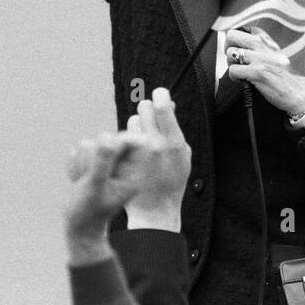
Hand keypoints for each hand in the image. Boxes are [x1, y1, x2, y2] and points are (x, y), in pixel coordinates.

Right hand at [65, 132, 143, 264]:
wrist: (77, 227)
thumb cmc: (89, 212)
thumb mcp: (96, 187)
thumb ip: (102, 162)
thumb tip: (108, 138)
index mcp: (132, 172)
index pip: (134, 143)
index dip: (120, 139)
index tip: (105, 145)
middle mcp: (121, 166)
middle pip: (110, 139)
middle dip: (95, 154)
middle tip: (90, 175)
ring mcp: (106, 164)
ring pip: (92, 143)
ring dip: (83, 160)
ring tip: (83, 180)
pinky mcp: (91, 164)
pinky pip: (80, 151)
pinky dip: (75, 163)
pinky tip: (76, 179)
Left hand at [124, 87, 191, 230]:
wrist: (156, 209)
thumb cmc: (172, 179)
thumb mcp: (182, 155)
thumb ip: (174, 129)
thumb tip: (168, 102)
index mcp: (174, 143)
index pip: (162, 107)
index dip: (161, 97)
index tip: (159, 94)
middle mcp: (155, 146)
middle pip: (145, 108)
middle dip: (148, 109)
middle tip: (150, 115)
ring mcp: (137, 152)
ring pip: (132, 120)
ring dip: (137, 124)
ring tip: (143, 138)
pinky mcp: (123, 158)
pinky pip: (122, 136)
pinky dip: (127, 138)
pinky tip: (132, 150)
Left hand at [224, 27, 304, 115]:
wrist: (297, 92)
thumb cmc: (283, 75)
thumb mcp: (273, 54)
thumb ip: (258, 46)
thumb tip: (236, 43)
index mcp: (266, 40)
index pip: (243, 28)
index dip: (236, 40)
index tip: (238, 48)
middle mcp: (263, 46)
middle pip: (232, 36)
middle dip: (228, 48)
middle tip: (234, 59)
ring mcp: (260, 59)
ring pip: (230, 53)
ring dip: (231, 64)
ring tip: (240, 71)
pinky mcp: (258, 72)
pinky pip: (233, 70)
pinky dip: (234, 77)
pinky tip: (242, 80)